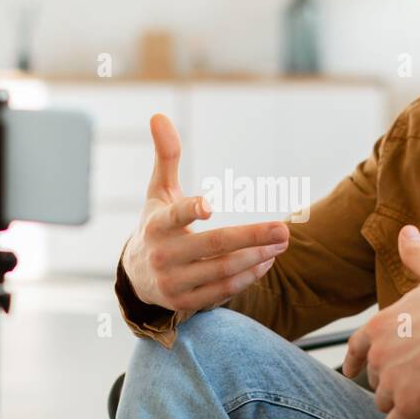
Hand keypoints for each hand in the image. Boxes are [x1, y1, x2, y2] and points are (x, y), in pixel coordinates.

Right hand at [121, 114, 290, 311]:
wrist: (136, 277)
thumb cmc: (156, 225)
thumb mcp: (157, 191)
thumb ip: (165, 156)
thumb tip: (158, 115)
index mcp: (156, 225)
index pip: (175, 216)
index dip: (191, 210)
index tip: (210, 205)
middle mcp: (163, 255)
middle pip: (213, 246)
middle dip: (251, 237)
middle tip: (283, 229)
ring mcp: (174, 282)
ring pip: (222, 271)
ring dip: (255, 257)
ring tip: (280, 243)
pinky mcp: (186, 303)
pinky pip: (222, 290)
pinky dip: (247, 276)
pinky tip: (265, 261)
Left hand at [342, 224, 419, 418]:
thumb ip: (415, 255)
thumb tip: (406, 230)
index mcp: (378, 325)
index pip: (354, 352)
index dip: (357, 364)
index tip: (354, 372)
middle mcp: (379, 355)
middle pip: (376, 382)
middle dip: (395, 382)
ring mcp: (392, 382)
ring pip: (386, 405)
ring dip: (404, 404)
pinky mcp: (410, 406)